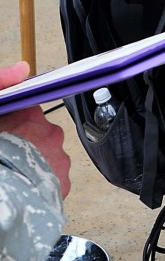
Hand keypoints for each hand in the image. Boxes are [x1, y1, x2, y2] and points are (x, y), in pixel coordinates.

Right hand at [0, 62, 70, 198]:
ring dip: (37, 165)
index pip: (29, 112)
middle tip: (10, 157)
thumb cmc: (0, 152)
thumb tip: (22, 68)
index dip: (17, 123)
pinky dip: (43, 185)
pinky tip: (27, 188)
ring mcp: (59, 159)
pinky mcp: (63, 184)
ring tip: (17, 175)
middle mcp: (51, 134)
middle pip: (41, 136)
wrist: (3, 192)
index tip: (9, 132)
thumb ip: (2, 83)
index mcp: (30, 115)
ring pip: (49, 159)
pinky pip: (54, 183)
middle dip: (28, 144)